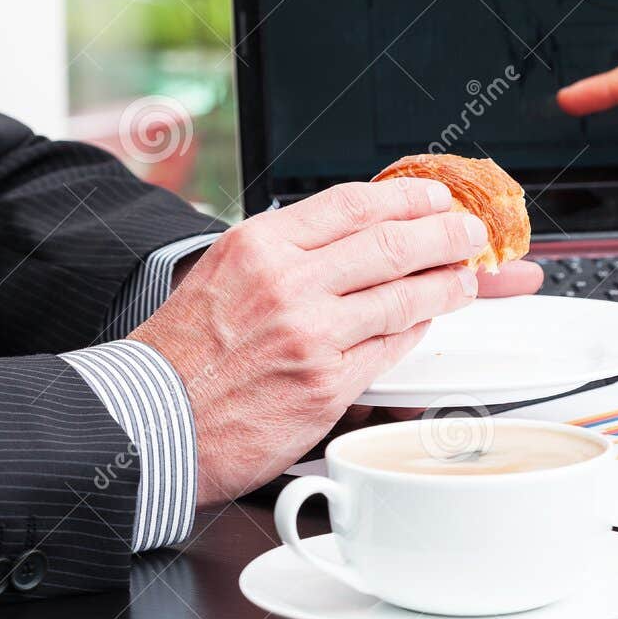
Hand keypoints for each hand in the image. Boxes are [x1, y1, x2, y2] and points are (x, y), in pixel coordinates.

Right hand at [133, 179, 537, 504]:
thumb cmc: (181, 353)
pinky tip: (427, 321)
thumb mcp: (224, 272)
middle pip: (392, 244)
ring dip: (447, 284)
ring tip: (466, 278)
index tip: (435, 199)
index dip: (408, 198)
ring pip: (404, 296)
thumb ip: (287, 253)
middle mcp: (288, 284)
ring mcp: (312, 335)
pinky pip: (391, 348)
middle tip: (469, 234)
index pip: (355, 204)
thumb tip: (354, 239)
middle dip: (446, 235)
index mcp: (260, 245)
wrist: (148, 420)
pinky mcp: (327, 384)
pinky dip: (416, 330)